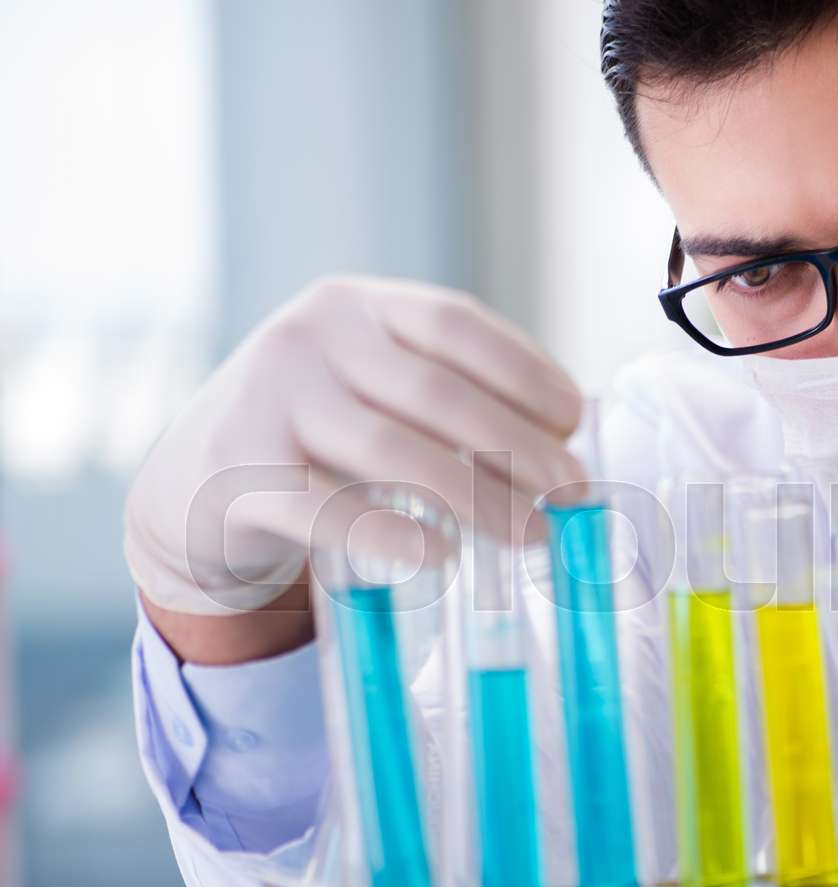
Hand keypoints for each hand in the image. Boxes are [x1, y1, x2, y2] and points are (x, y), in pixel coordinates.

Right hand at [124, 276, 583, 630]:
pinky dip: (394, 536)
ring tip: (535, 535)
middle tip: (575, 494)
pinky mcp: (238, 471)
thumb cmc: (317, 442)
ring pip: (393, 451)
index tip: (576, 423)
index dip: (527, 373)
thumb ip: (449, 400)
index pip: (457, 326)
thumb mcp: (374, 392)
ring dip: (479, 499)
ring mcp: (267, 399)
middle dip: (521, 450)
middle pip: (438, 394)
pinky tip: (445, 559)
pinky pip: (329, 508)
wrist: (190, 490)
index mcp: (356, 306)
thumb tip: (565, 447)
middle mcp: (309, 337)